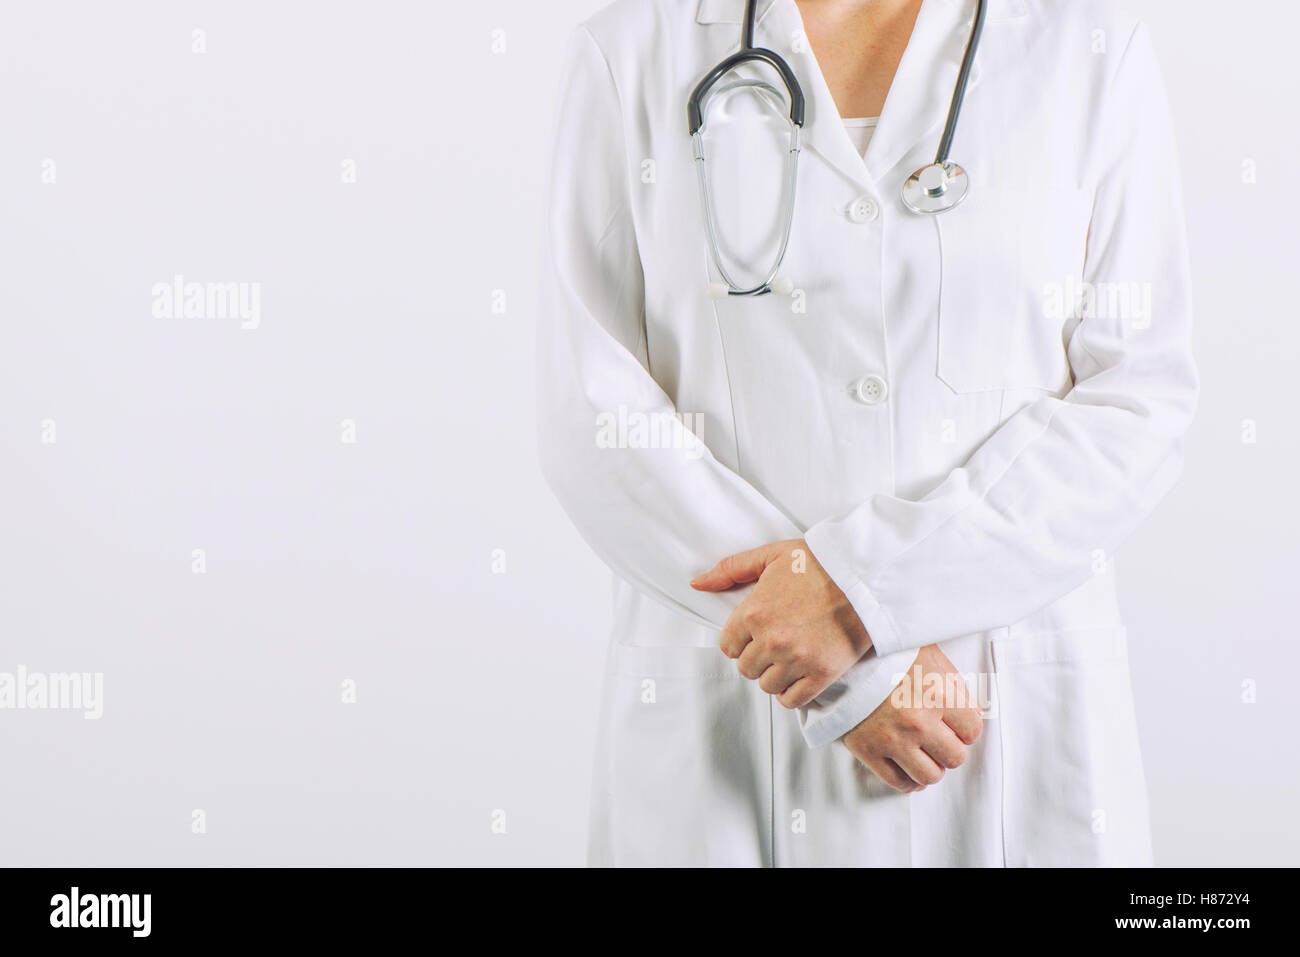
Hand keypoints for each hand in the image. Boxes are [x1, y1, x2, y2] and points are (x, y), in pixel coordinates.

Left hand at [690, 539, 870, 707]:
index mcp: (753, 612)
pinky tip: (801, 675)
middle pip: (746, 668)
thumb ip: (731, 569)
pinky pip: (791, 700)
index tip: (757, 634)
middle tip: (777, 643)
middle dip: (757, 657)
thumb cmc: (820, 563)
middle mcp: (771, 640)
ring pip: (767, 686)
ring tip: (790, 657)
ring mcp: (796, 660)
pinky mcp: (821, 675)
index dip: (741, 640)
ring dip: (775, 675)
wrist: (867, 577)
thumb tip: (696, 584)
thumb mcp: (772, 556)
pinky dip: (792, 692)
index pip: (727, 646)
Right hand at [841, 644, 982, 792]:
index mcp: (937, 693)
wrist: (840, 652)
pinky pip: (898, 782)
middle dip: (950, 748)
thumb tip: (972, 713)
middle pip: (954, 757)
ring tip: (923, 752)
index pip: (972, 730)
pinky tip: (907, 766)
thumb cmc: (886, 652)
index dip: (966, 728)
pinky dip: (908, 780)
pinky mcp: (868, 750)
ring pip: (929, 776)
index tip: (956, 724)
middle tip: (939, 738)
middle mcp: (917, 721)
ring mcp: (892, 739)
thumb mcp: (929, 655)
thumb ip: (955, 685)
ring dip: (930, 766)